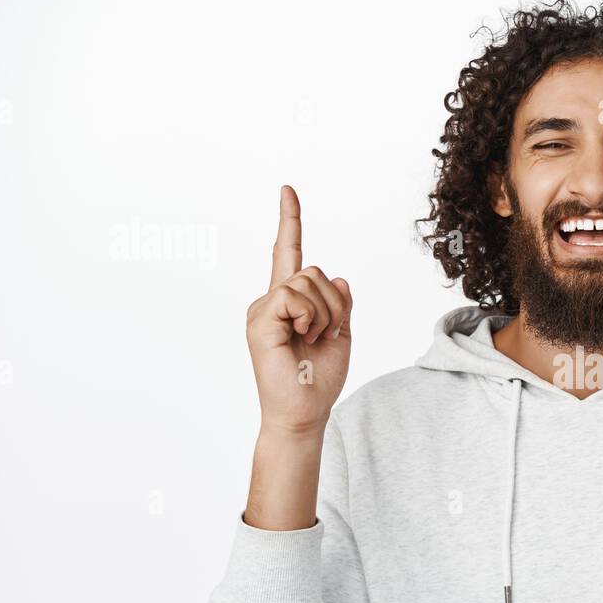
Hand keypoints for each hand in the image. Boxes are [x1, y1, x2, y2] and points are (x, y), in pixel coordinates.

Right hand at [246, 185, 352, 435]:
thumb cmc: (320, 379)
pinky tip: (303, 339)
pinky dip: (310, 317)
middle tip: (325, 337)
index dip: (289, 222)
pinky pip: (294, 296)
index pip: (288, 254)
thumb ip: (341, 304)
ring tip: (313, 341)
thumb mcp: (342, 334)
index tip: (287, 191)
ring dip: (325, 314)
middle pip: (313, 270)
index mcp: (289, 303)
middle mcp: (270, 301)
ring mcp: (262, 310)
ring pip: (307, 281)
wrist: (305, 411)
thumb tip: (339, 277)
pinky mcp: (260, 320)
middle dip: (334, 304)